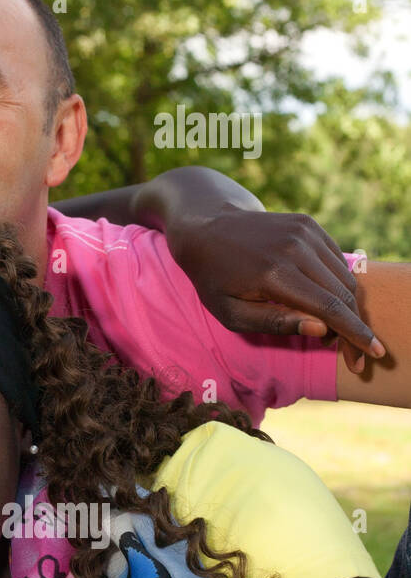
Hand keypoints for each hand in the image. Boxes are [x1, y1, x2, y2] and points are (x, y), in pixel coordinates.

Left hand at [164, 205, 382, 373]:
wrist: (205, 228)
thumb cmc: (214, 278)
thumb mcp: (231, 312)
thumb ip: (275, 323)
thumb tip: (321, 330)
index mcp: (273, 272)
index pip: (328, 307)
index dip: (354, 333)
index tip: (372, 353)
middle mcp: (294, 247)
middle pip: (342, 294)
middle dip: (353, 327)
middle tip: (351, 353)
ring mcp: (304, 232)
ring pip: (344, 277)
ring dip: (346, 307)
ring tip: (330, 329)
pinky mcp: (309, 224)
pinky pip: (336, 260)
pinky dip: (337, 284)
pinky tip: (320, 300)